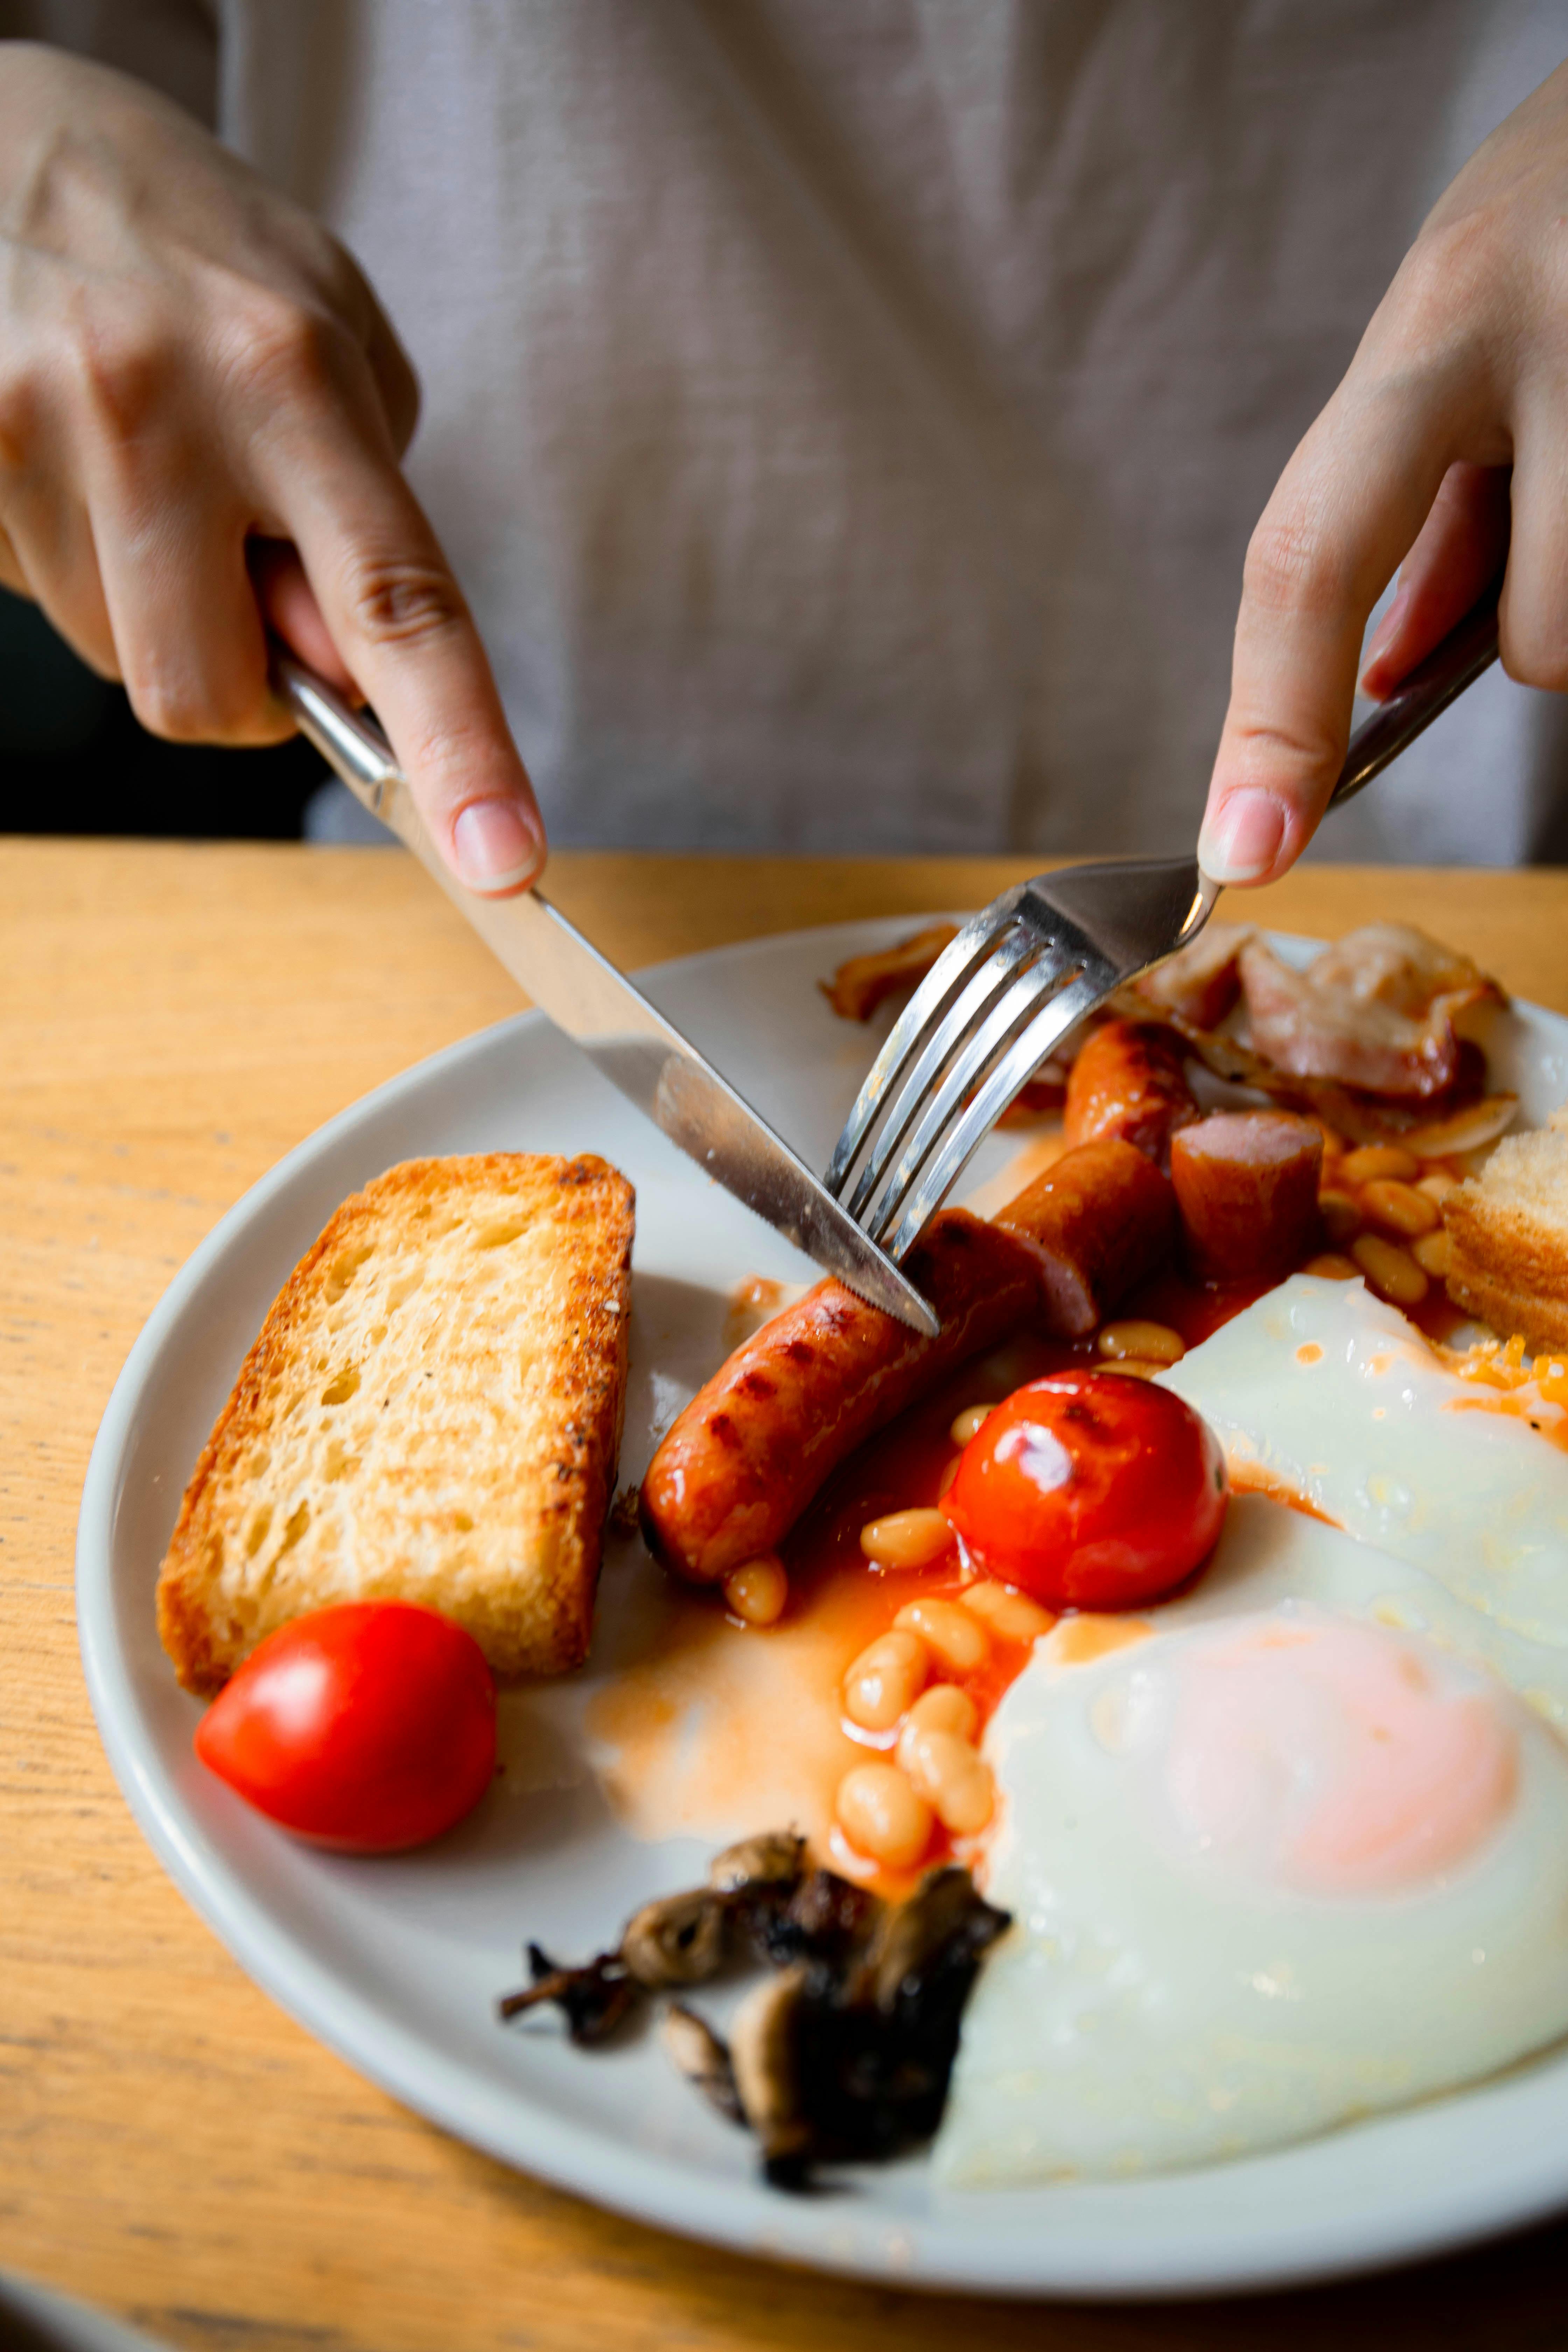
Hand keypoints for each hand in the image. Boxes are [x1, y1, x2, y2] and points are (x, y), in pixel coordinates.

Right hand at [0, 45, 542, 890]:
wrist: (21, 141)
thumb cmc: (207, 266)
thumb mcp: (338, 351)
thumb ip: (366, 530)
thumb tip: (346, 679)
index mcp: (289, 377)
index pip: (397, 609)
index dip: (458, 749)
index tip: (502, 860)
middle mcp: (156, 406)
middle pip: (207, 694)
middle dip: (239, 680)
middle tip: (235, 567)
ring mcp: (29, 426)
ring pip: (118, 660)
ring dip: (152, 609)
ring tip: (142, 479)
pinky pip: (40, 601)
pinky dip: (76, 566)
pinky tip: (77, 468)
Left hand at [1198, 60, 1567, 886]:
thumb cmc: (1562, 210)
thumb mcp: (1465, 324)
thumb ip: (1422, 511)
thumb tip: (1377, 678)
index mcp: (1444, 314)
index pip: (1313, 556)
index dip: (1274, 723)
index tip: (1239, 849)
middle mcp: (1554, 332)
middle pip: (1542, 636)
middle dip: (1543, 622)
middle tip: (1554, 514)